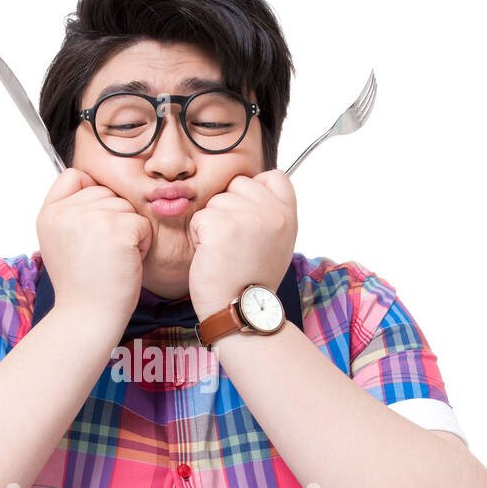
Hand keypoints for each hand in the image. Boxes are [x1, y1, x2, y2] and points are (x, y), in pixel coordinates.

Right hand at [35, 168, 152, 323]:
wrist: (87, 317)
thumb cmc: (81, 286)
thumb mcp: (59, 242)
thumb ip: (70, 213)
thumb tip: (95, 187)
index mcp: (48, 214)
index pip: (74, 176)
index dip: (91, 193)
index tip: (93, 224)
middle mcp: (65, 212)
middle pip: (106, 192)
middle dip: (113, 218)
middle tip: (102, 253)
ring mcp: (91, 218)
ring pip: (126, 207)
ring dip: (129, 232)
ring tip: (113, 259)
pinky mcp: (117, 228)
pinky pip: (142, 223)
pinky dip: (142, 244)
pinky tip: (126, 263)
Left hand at [186, 170, 296, 319]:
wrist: (241, 312)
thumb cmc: (253, 281)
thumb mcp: (277, 242)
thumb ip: (270, 213)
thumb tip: (253, 185)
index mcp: (288, 215)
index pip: (273, 175)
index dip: (255, 190)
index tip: (249, 217)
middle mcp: (272, 212)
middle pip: (237, 184)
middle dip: (229, 208)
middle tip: (234, 243)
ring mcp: (247, 217)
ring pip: (215, 201)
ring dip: (212, 225)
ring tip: (224, 252)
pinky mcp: (220, 226)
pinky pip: (199, 218)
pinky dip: (198, 237)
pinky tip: (212, 257)